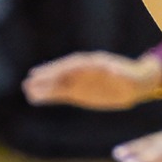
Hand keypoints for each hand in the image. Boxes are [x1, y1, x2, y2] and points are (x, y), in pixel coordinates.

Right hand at [23, 52, 161, 110]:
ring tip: (27, 90)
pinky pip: (61, 94)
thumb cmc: (132, 78)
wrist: (134, 85)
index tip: (51, 71)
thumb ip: (119, 73)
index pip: (73, 65)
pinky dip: (48, 96)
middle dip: (47, 76)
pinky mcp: (78, 93)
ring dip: (44, 87)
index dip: (60, 68)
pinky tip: (35, 98)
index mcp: (93, 63)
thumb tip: (115, 72)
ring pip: (59, 84)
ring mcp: (79, 82)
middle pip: (62, 73)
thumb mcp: (128, 75)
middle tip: (29, 81)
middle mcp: (83, 71)